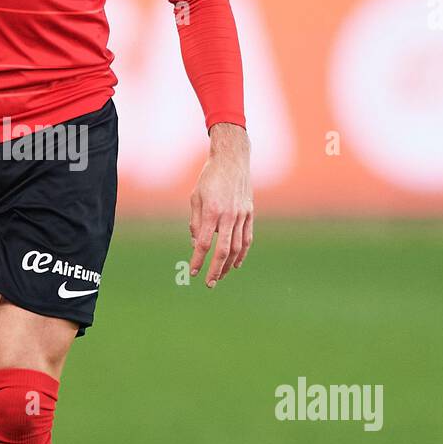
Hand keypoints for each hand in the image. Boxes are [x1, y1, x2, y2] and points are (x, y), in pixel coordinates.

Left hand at [188, 123, 252, 287]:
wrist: (232, 159)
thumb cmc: (209, 178)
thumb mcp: (195, 197)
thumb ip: (196, 222)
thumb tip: (197, 244)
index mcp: (212, 211)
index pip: (204, 243)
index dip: (198, 260)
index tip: (193, 272)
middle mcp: (229, 215)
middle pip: (223, 250)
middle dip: (215, 270)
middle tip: (209, 284)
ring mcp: (242, 215)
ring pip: (237, 247)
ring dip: (228, 265)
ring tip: (220, 276)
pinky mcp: (250, 213)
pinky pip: (247, 238)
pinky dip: (243, 253)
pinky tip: (236, 264)